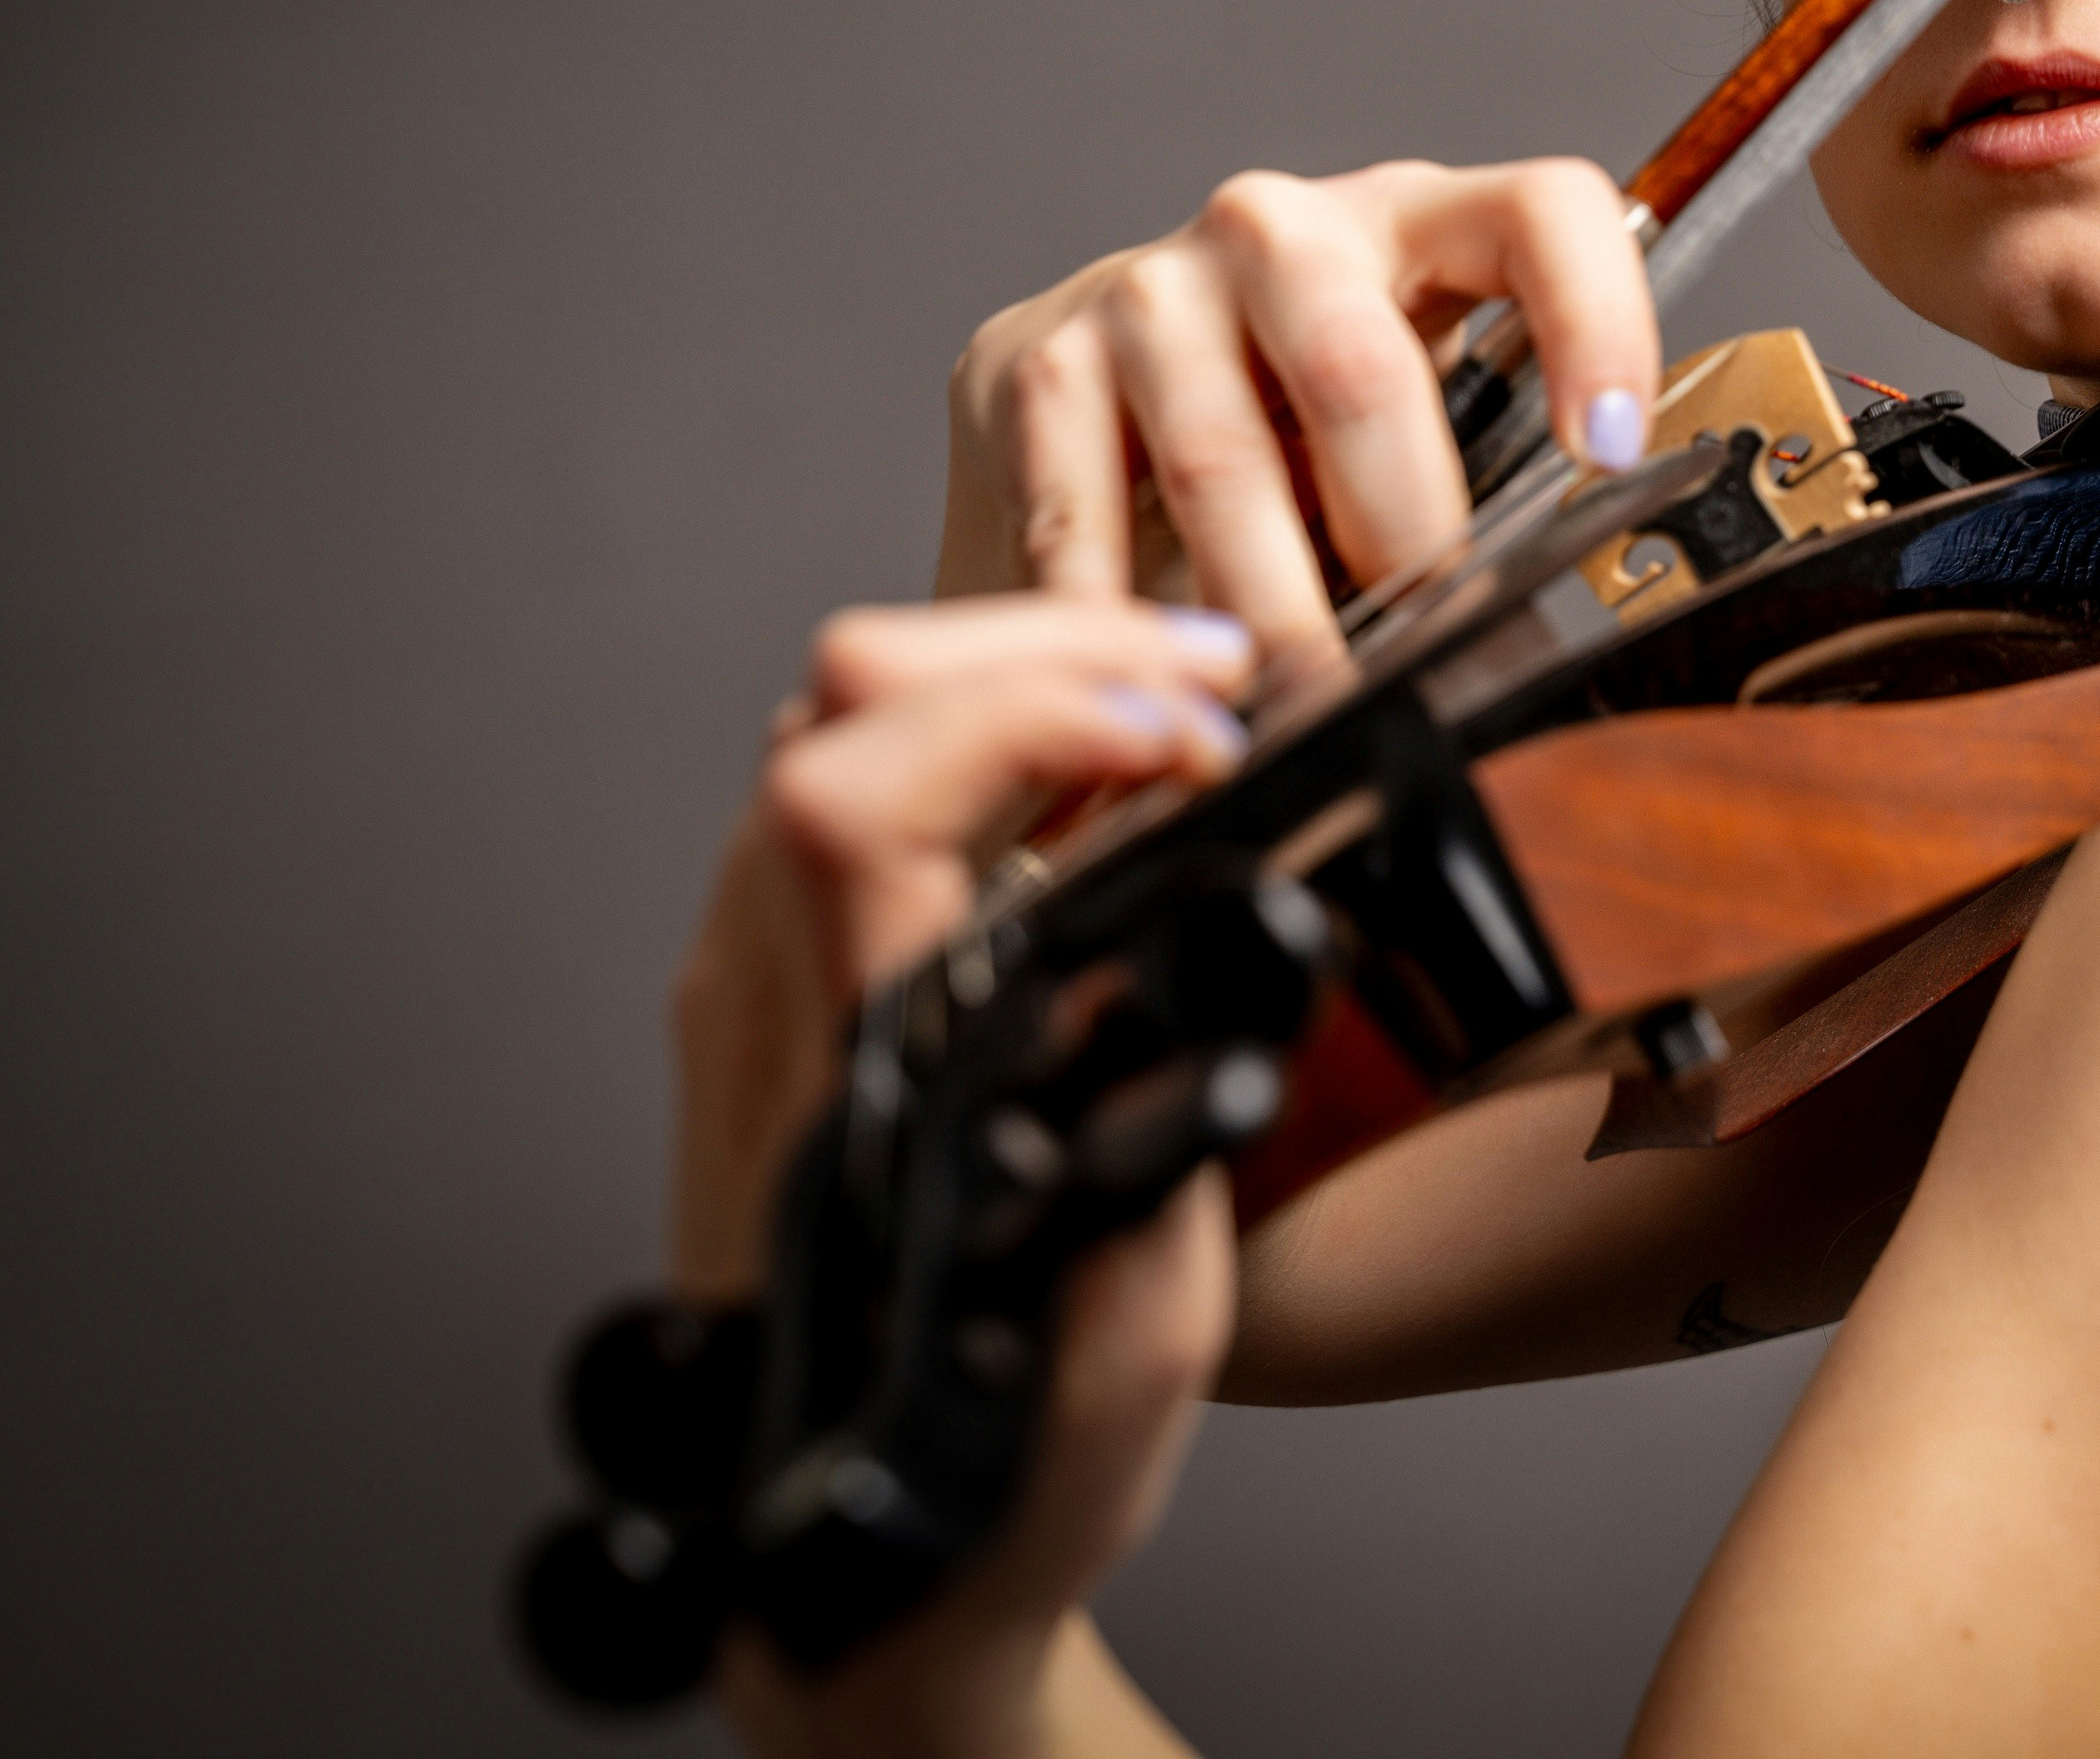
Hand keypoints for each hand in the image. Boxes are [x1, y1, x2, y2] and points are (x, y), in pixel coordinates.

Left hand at [675, 596, 1256, 1758]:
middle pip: (838, 708)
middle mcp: (767, 1017)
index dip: (1032, 710)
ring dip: (1013, 676)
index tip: (1193, 733)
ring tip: (1175, 707)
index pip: (865, 805)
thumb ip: (1155, 1201)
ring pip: (831, 731)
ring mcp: (747, 997)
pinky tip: (1097, 787)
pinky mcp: (769, 997)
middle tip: (1213, 679)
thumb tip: (1206, 1002)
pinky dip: (981, 742)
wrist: (842, 1599)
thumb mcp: (1118, 1387)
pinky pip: (845, 798)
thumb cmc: (972, 1504)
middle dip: (1046, 638)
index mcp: (842, 1087)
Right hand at [935, 158, 1662, 652]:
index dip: (1592, 322)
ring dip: (1271, 612)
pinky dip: (1128, 626)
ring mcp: (1149, 289)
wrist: (1102, 397)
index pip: (1541, 214)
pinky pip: (1085, 518)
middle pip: (1360, 371)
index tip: (1608, 452)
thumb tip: (1556, 619)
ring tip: (1305, 710)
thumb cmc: (1295, 422)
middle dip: (1401, 537)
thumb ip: (1488, 475)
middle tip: (1422, 651)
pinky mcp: (1036, 362)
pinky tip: (1161, 692)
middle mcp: (1278, 230)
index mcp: (1415, 221)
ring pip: (1224, 464)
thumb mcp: (1414, 420)